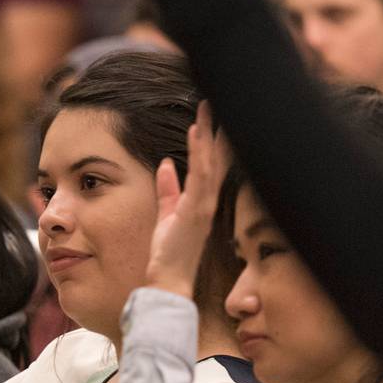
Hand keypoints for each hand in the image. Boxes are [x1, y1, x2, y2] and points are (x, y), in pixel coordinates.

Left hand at [146, 106, 229, 297]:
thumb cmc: (169, 253)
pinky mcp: (195, 211)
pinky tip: (196, 132)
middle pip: (215, 159)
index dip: (211, 139)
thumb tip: (166, 164)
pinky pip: (199, 176)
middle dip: (216, 131)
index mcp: (202, 201)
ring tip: (206, 109)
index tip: (212, 115)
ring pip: (210, 162)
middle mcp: (207, 201)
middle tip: (216, 102)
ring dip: (208, 135)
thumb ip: (168, 189)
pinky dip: (198, 153)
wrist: (168, 281)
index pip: (210, 164)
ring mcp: (203, 206)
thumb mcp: (166, 215)